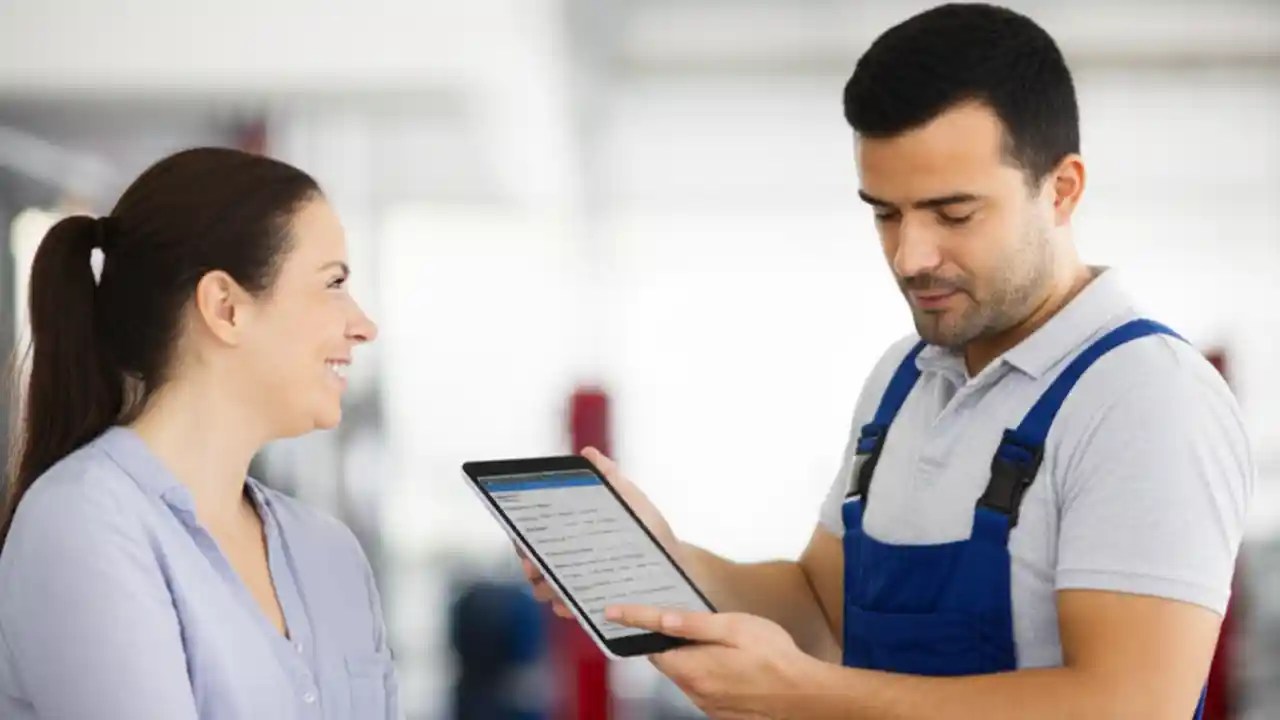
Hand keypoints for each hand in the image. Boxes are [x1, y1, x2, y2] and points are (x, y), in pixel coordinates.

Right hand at [517, 447, 682, 619]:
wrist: (678, 565)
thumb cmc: (652, 532)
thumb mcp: (632, 502)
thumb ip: (610, 478)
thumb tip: (589, 454)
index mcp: (573, 535)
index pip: (537, 535)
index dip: (524, 536)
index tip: (523, 536)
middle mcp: (570, 562)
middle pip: (535, 565)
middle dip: (529, 564)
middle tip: (533, 564)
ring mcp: (580, 586)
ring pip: (548, 591)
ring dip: (545, 589)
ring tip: (552, 586)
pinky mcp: (593, 607)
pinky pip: (571, 610)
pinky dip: (566, 608)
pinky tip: (569, 605)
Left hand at [605, 605, 817, 719]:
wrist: (805, 696)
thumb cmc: (775, 657)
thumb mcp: (735, 627)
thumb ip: (695, 625)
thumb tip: (661, 619)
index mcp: (693, 667)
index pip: (651, 646)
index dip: (634, 625)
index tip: (612, 614)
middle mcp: (694, 690)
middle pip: (667, 661)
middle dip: (668, 641)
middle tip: (681, 621)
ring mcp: (707, 704)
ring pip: (685, 675)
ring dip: (690, 658)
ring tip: (720, 644)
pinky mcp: (721, 712)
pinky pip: (702, 688)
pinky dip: (706, 674)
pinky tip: (730, 666)